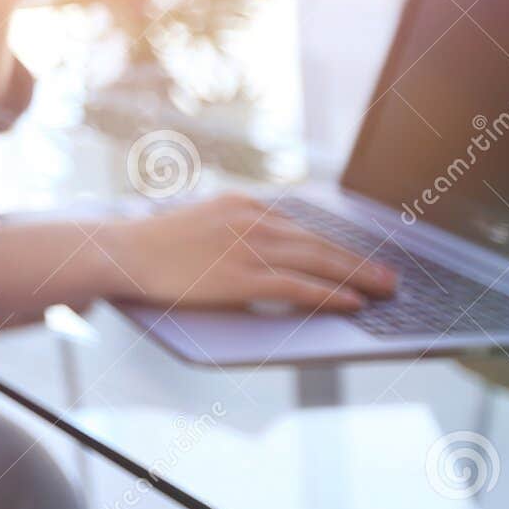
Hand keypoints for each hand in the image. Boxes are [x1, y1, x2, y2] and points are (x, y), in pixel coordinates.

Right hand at [100, 192, 397, 311]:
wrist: (120, 253)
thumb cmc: (152, 247)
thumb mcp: (200, 224)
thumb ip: (232, 231)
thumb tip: (264, 253)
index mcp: (241, 204)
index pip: (301, 225)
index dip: (335, 243)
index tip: (359, 254)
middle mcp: (250, 220)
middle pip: (318, 242)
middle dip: (358, 260)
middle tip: (388, 277)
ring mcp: (246, 248)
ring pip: (316, 263)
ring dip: (356, 277)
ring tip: (383, 290)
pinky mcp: (240, 278)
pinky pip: (298, 287)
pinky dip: (329, 295)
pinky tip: (350, 303)